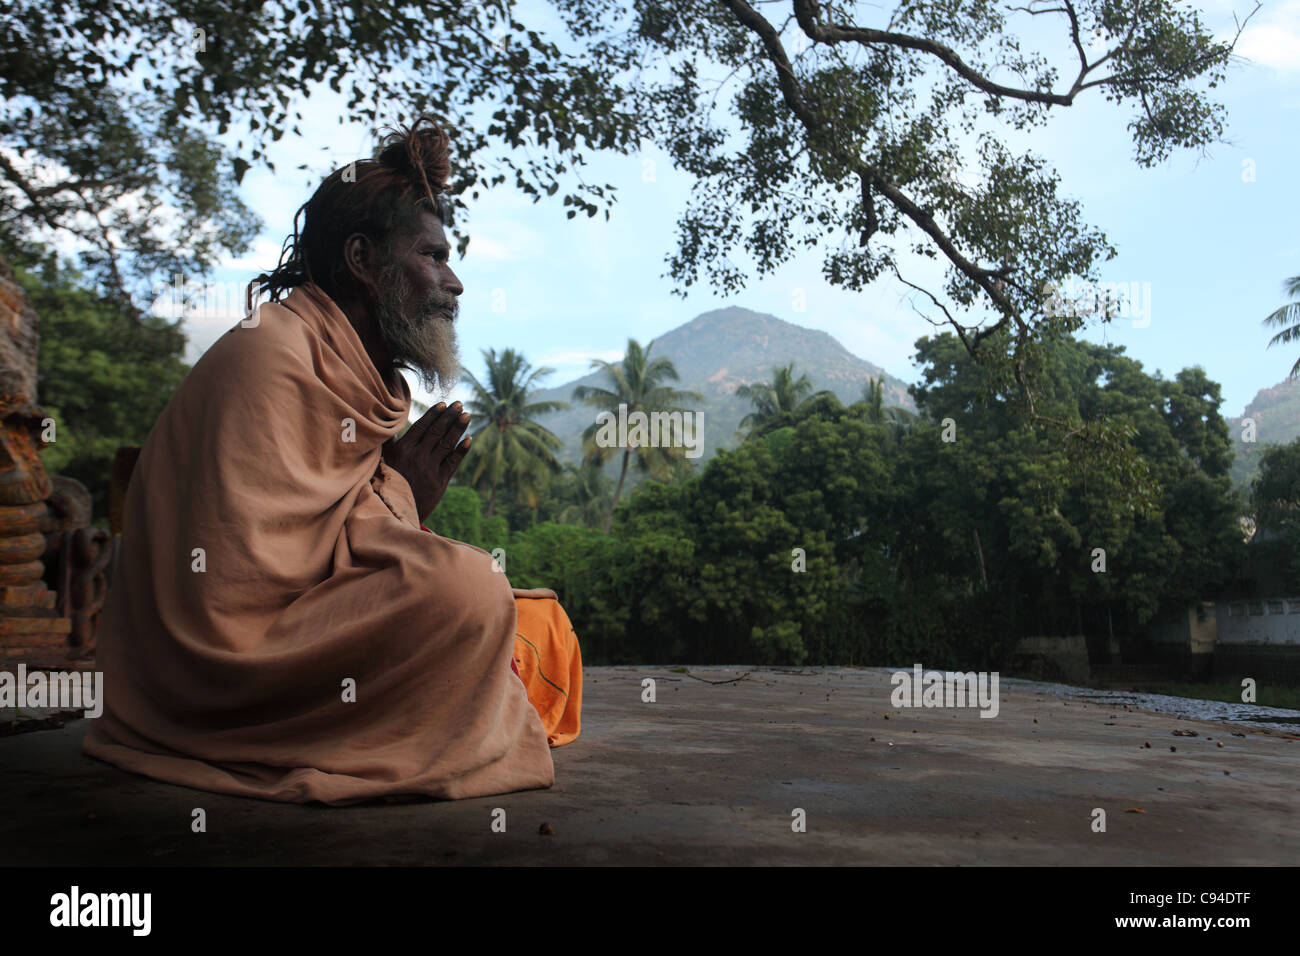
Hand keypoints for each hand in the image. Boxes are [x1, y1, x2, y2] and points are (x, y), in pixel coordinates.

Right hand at [382, 401, 471, 519]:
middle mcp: (417, 456)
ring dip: (458, 428)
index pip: (422, 426)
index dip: (434, 414)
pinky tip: (469, 439)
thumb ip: (389, 443)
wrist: (392, 512)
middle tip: (459, 404)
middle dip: (449, 416)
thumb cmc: (384, 484)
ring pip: (447, 444)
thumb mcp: (382, 461)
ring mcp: (430, 469)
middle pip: (437, 432)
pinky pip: (453, 462)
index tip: (444, 404)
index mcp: (403, 449)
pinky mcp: (439, 482)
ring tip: (466, 415)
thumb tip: (387, 424)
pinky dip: (461, 450)